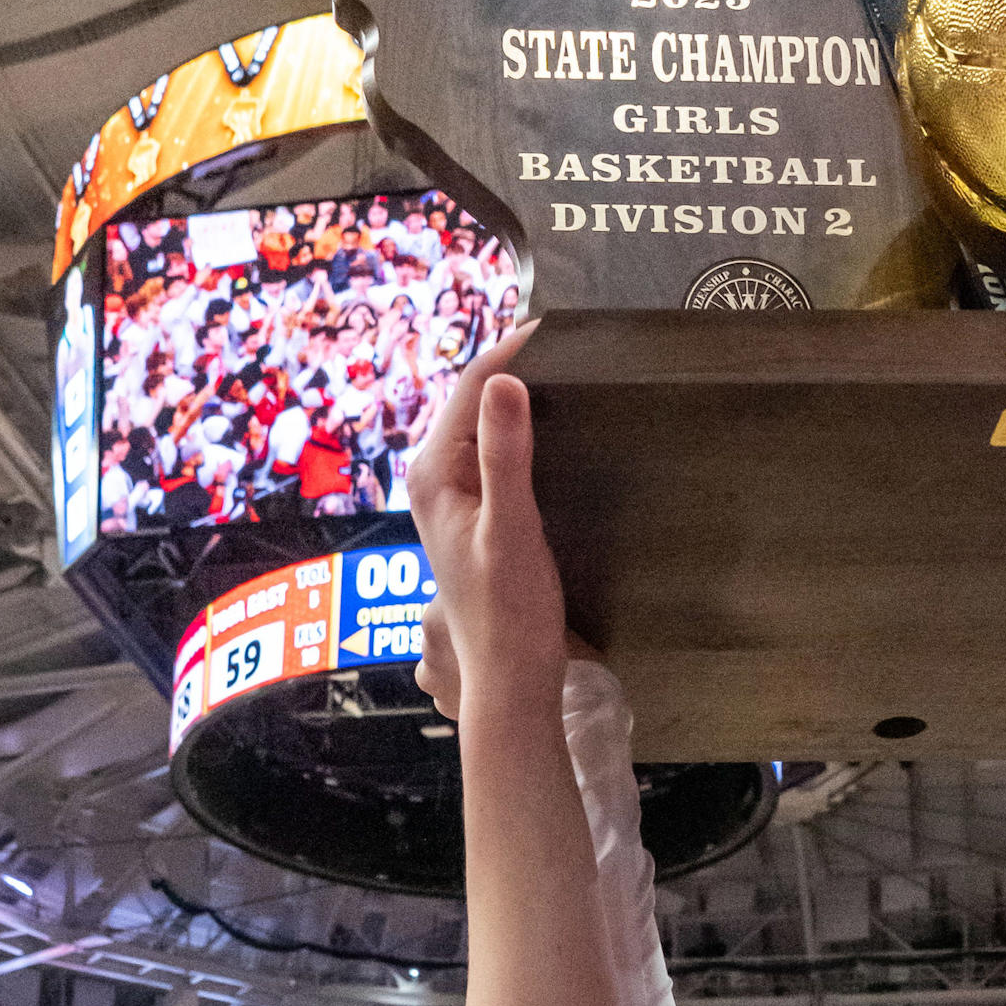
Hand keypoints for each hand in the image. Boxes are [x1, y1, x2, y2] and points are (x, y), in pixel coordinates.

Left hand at [407, 323, 562, 715]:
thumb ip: (506, 455)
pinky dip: (525, 435)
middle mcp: (435, 479)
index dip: (509, 351)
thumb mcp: (512, 529)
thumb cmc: (509, 615)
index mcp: (433, 475)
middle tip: (572, 342)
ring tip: (571, 373)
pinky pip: (498, 455)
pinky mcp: (478, 514)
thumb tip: (505, 382)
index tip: (556, 325)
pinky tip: (558, 430)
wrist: (510, 680)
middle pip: (475, 402)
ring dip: (522, 400)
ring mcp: (455, 497)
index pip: (469, 387)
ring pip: (487, 427)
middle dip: (516, 369)